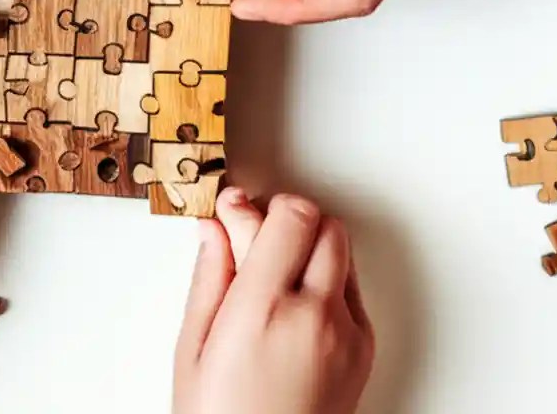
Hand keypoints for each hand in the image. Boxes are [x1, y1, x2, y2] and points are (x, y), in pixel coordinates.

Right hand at [174, 189, 373, 413]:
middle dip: (289, 221)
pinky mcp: (364, 350)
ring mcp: (347, 333)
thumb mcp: (193, 348)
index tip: (235, 212)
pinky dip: (328, 284)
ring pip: (343, 253)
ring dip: (311, 249)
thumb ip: (211, 278)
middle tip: (255, 239)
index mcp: (262, 308)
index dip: (261, 206)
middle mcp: (313, 314)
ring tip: (274, 277)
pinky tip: (295, 307)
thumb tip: (215, 229)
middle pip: (324, 225)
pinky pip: (352, 293)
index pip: (290, 216)